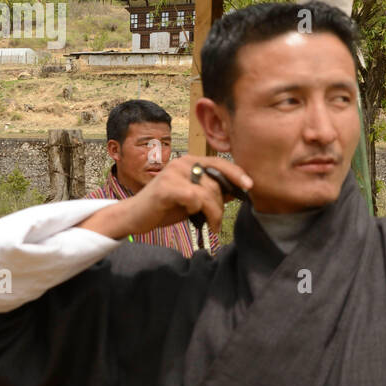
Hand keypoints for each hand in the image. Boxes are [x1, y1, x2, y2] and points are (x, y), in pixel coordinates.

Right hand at [78, 156, 251, 239]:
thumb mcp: (194, 198)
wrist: (135, 216)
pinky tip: (193, 216)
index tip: (250, 186)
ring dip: (214, 213)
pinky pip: (195, 198)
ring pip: (209, 192)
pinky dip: (199, 210)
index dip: (237, 173)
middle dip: (221, 204)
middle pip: (217, 182)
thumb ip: (212, 191)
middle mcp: (182, 162)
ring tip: (211, 224)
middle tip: (216, 220)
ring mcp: (173, 173)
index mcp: (189, 161)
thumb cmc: (165, 207)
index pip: (219, 162)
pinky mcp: (166, 187)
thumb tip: (239, 190)